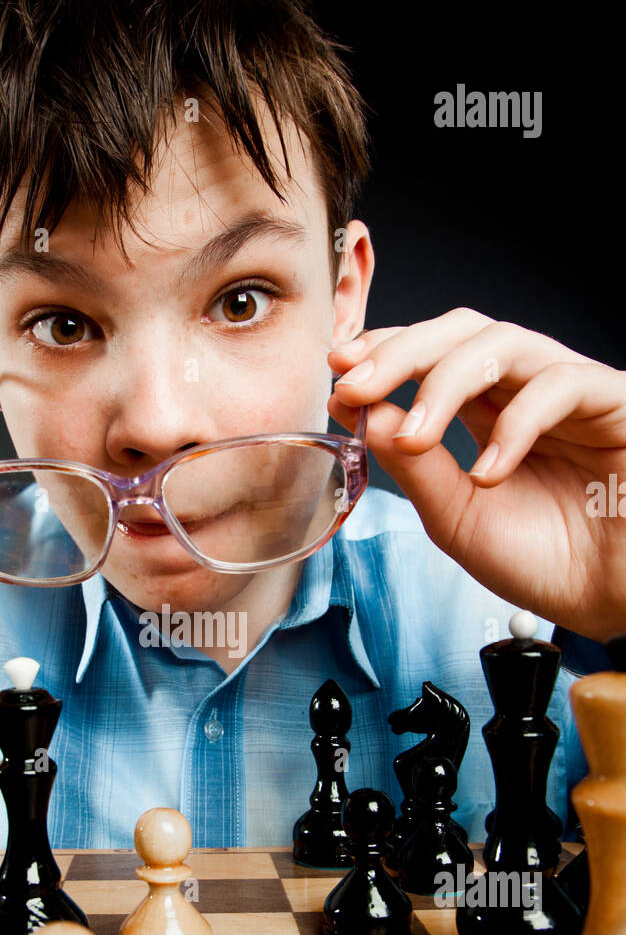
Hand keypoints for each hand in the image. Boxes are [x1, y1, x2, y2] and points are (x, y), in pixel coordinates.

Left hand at [328, 308, 625, 642]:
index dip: (385, 352)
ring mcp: (573, 391)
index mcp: (489, 408)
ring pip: (505, 342)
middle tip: (355, 385)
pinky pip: (562, 385)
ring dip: (445, 383)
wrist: (610, 604)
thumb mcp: (457, 518)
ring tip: (414, 438)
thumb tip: (365, 412)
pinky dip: (515, 424)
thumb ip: (414, 466)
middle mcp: (529, 388)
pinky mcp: (617, 403)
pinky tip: (488, 473)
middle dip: (401, 352)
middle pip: (462, 331)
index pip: (433, 353)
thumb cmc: (543, 562)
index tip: (337, 373)